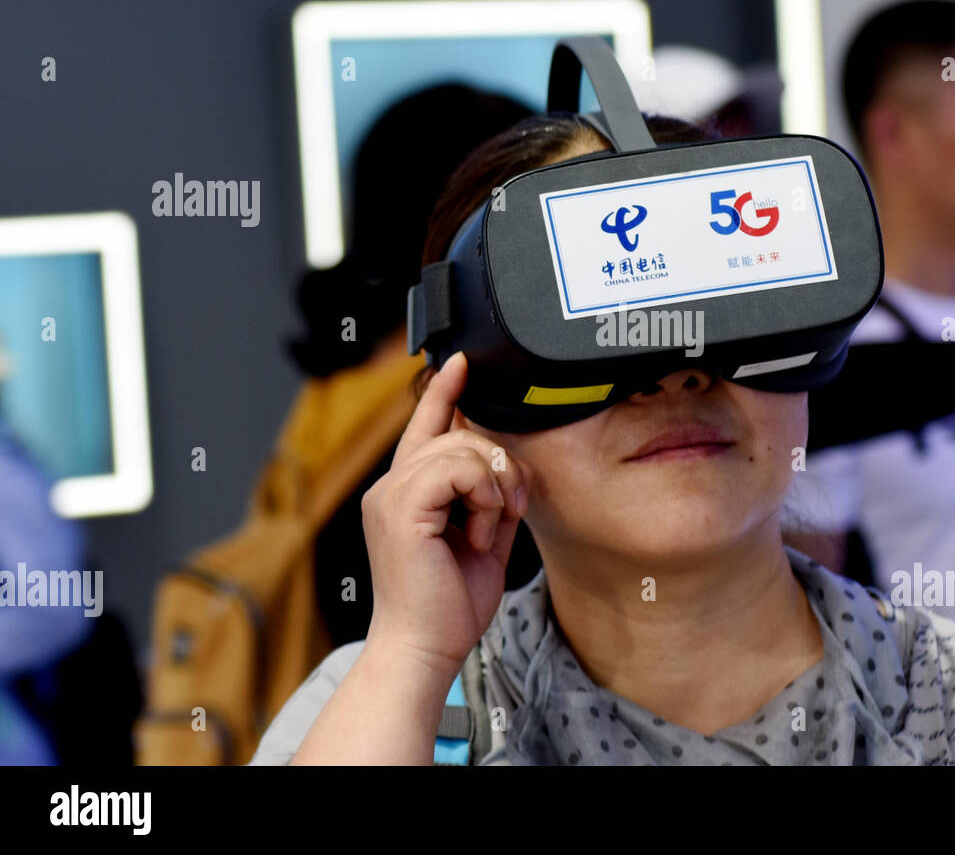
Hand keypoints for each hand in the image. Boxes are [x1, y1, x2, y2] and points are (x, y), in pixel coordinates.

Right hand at [359, 351, 532, 677]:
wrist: (427, 649)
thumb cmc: (450, 605)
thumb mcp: (483, 537)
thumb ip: (491, 496)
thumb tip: (508, 460)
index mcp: (407, 492)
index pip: (424, 425)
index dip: (443, 390)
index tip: (460, 361)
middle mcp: (390, 486)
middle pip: (458, 433)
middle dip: (498, 465)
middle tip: (506, 511)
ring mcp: (390, 495)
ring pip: (462, 446)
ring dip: (493, 488)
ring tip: (486, 531)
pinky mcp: (401, 507)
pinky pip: (459, 467)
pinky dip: (483, 497)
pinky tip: (479, 532)